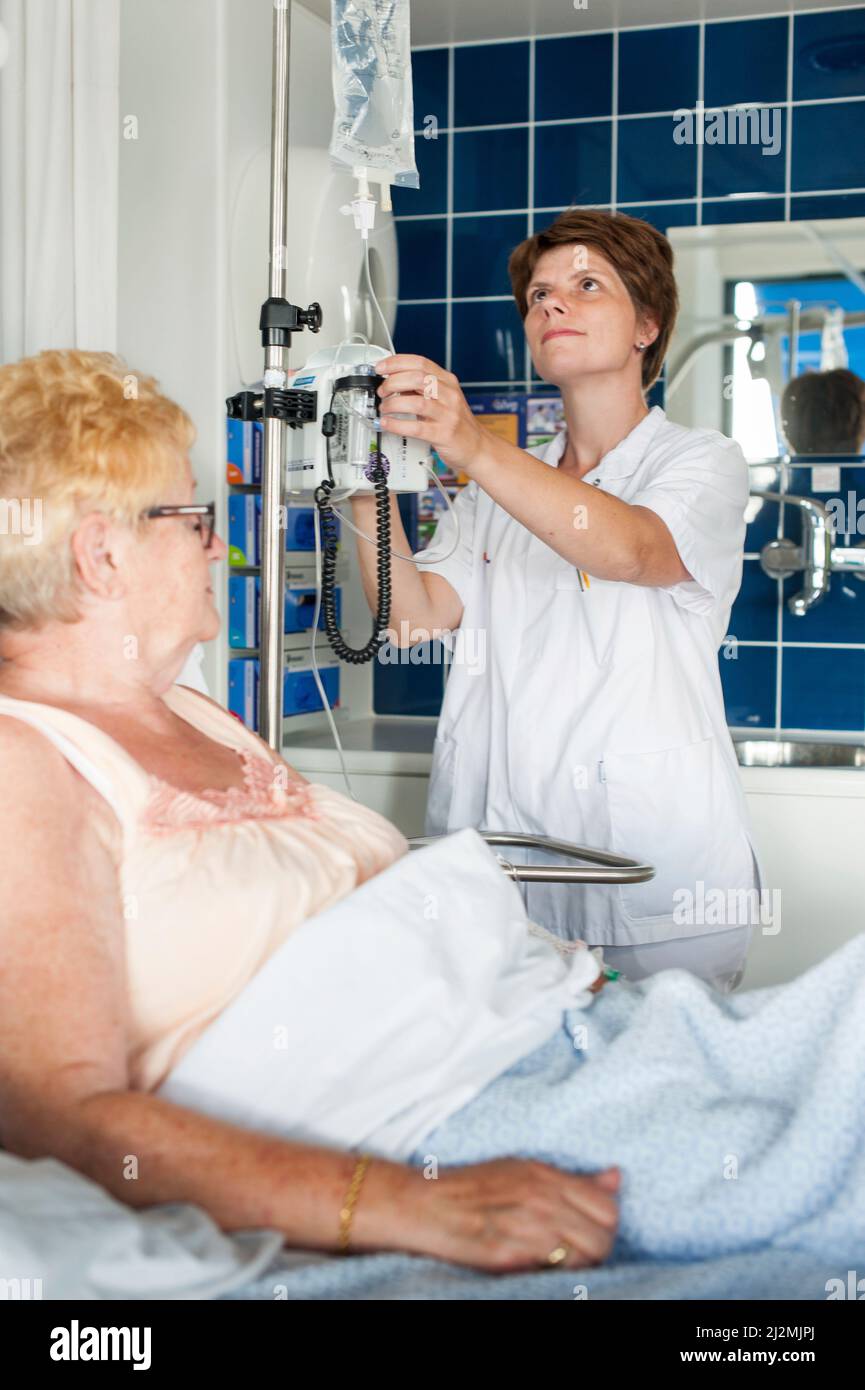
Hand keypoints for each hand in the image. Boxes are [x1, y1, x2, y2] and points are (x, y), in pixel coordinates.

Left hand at [376, 354, 484, 475]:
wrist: (477, 447)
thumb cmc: (456, 423)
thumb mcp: (442, 398)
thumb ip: (420, 389)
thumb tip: (393, 380)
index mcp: (447, 381)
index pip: (420, 362)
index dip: (397, 362)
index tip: (381, 367)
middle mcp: (449, 395)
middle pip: (417, 378)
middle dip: (392, 382)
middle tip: (382, 391)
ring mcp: (448, 414)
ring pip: (416, 401)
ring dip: (393, 403)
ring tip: (384, 408)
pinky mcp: (443, 434)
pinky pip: (416, 427)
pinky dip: (397, 425)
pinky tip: (387, 424)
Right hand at [406, 1158, 620, 1272]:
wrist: (426, 1205)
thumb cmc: (473, 1186)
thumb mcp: (524, 1169)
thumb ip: (572, 1180)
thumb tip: (616, 1177)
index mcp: (545, 1176)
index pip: (608, 1207)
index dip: (605, 1224)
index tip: (590, 1230)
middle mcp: (542, 1201)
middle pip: (603, 1238)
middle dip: (596, 1250)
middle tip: (575, 1251)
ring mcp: (527, 1230)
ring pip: (584, 1260)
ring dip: (577, 1265)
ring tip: (556, 1260)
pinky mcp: (511, 1257)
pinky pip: (555, 1273)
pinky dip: (555, 1274)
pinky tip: (539, 1266)